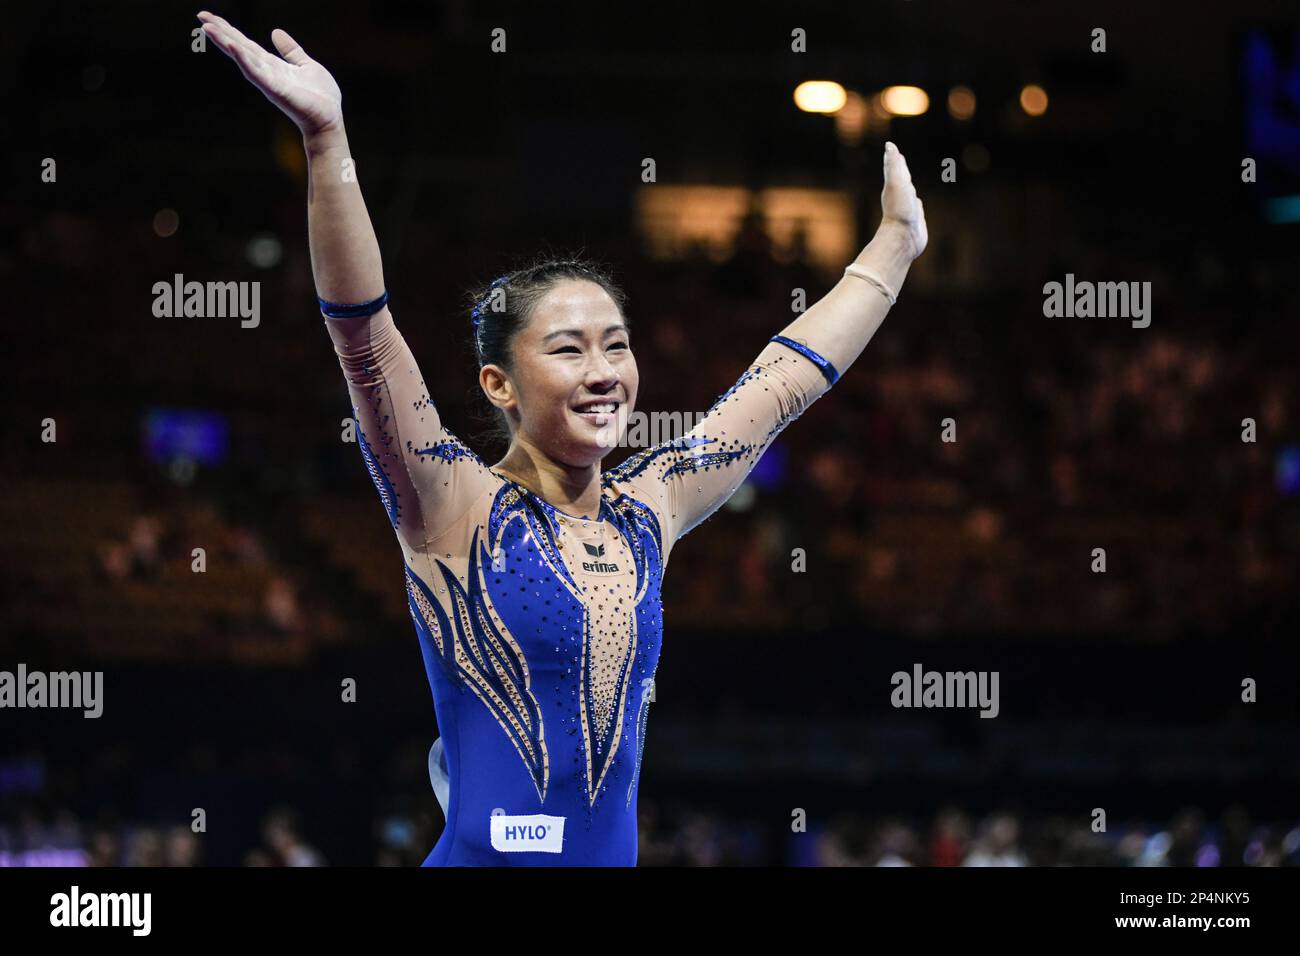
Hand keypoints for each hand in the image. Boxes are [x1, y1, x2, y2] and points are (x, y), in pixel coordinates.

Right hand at [198, 11, 342, 136]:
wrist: (329, 118)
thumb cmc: (320, 96)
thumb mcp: (305, 64)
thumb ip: (290, 50)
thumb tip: (275, 32)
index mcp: (272, 64)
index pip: (246, 43)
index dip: (229, 30)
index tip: (211, 16)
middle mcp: (265, 71)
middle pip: (238, 47)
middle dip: (220, 32)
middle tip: (201, 16)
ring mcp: (268, 80)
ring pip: (242, 57)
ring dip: (225, 42)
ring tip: (207, 28)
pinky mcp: (275, 89)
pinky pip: (256, 73)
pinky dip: (244, 60)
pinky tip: (233, 47)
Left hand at [880, 142, 927, 259]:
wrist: (903, 239)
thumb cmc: (899, 210)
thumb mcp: (897, 182)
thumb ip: (893, 165)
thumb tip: (889, 145)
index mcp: (895, 186)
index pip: (895, 168)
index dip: (895, 159)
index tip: (892, 149)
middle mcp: (901, 197)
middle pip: (902, 179)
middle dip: (902, 169)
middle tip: (900, 159)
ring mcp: (908, 209)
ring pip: (910, 193)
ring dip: (909, 187)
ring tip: (909, 182)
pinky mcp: (916, 220)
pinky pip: (918, 209)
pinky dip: (918, 203)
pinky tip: (918, 204)